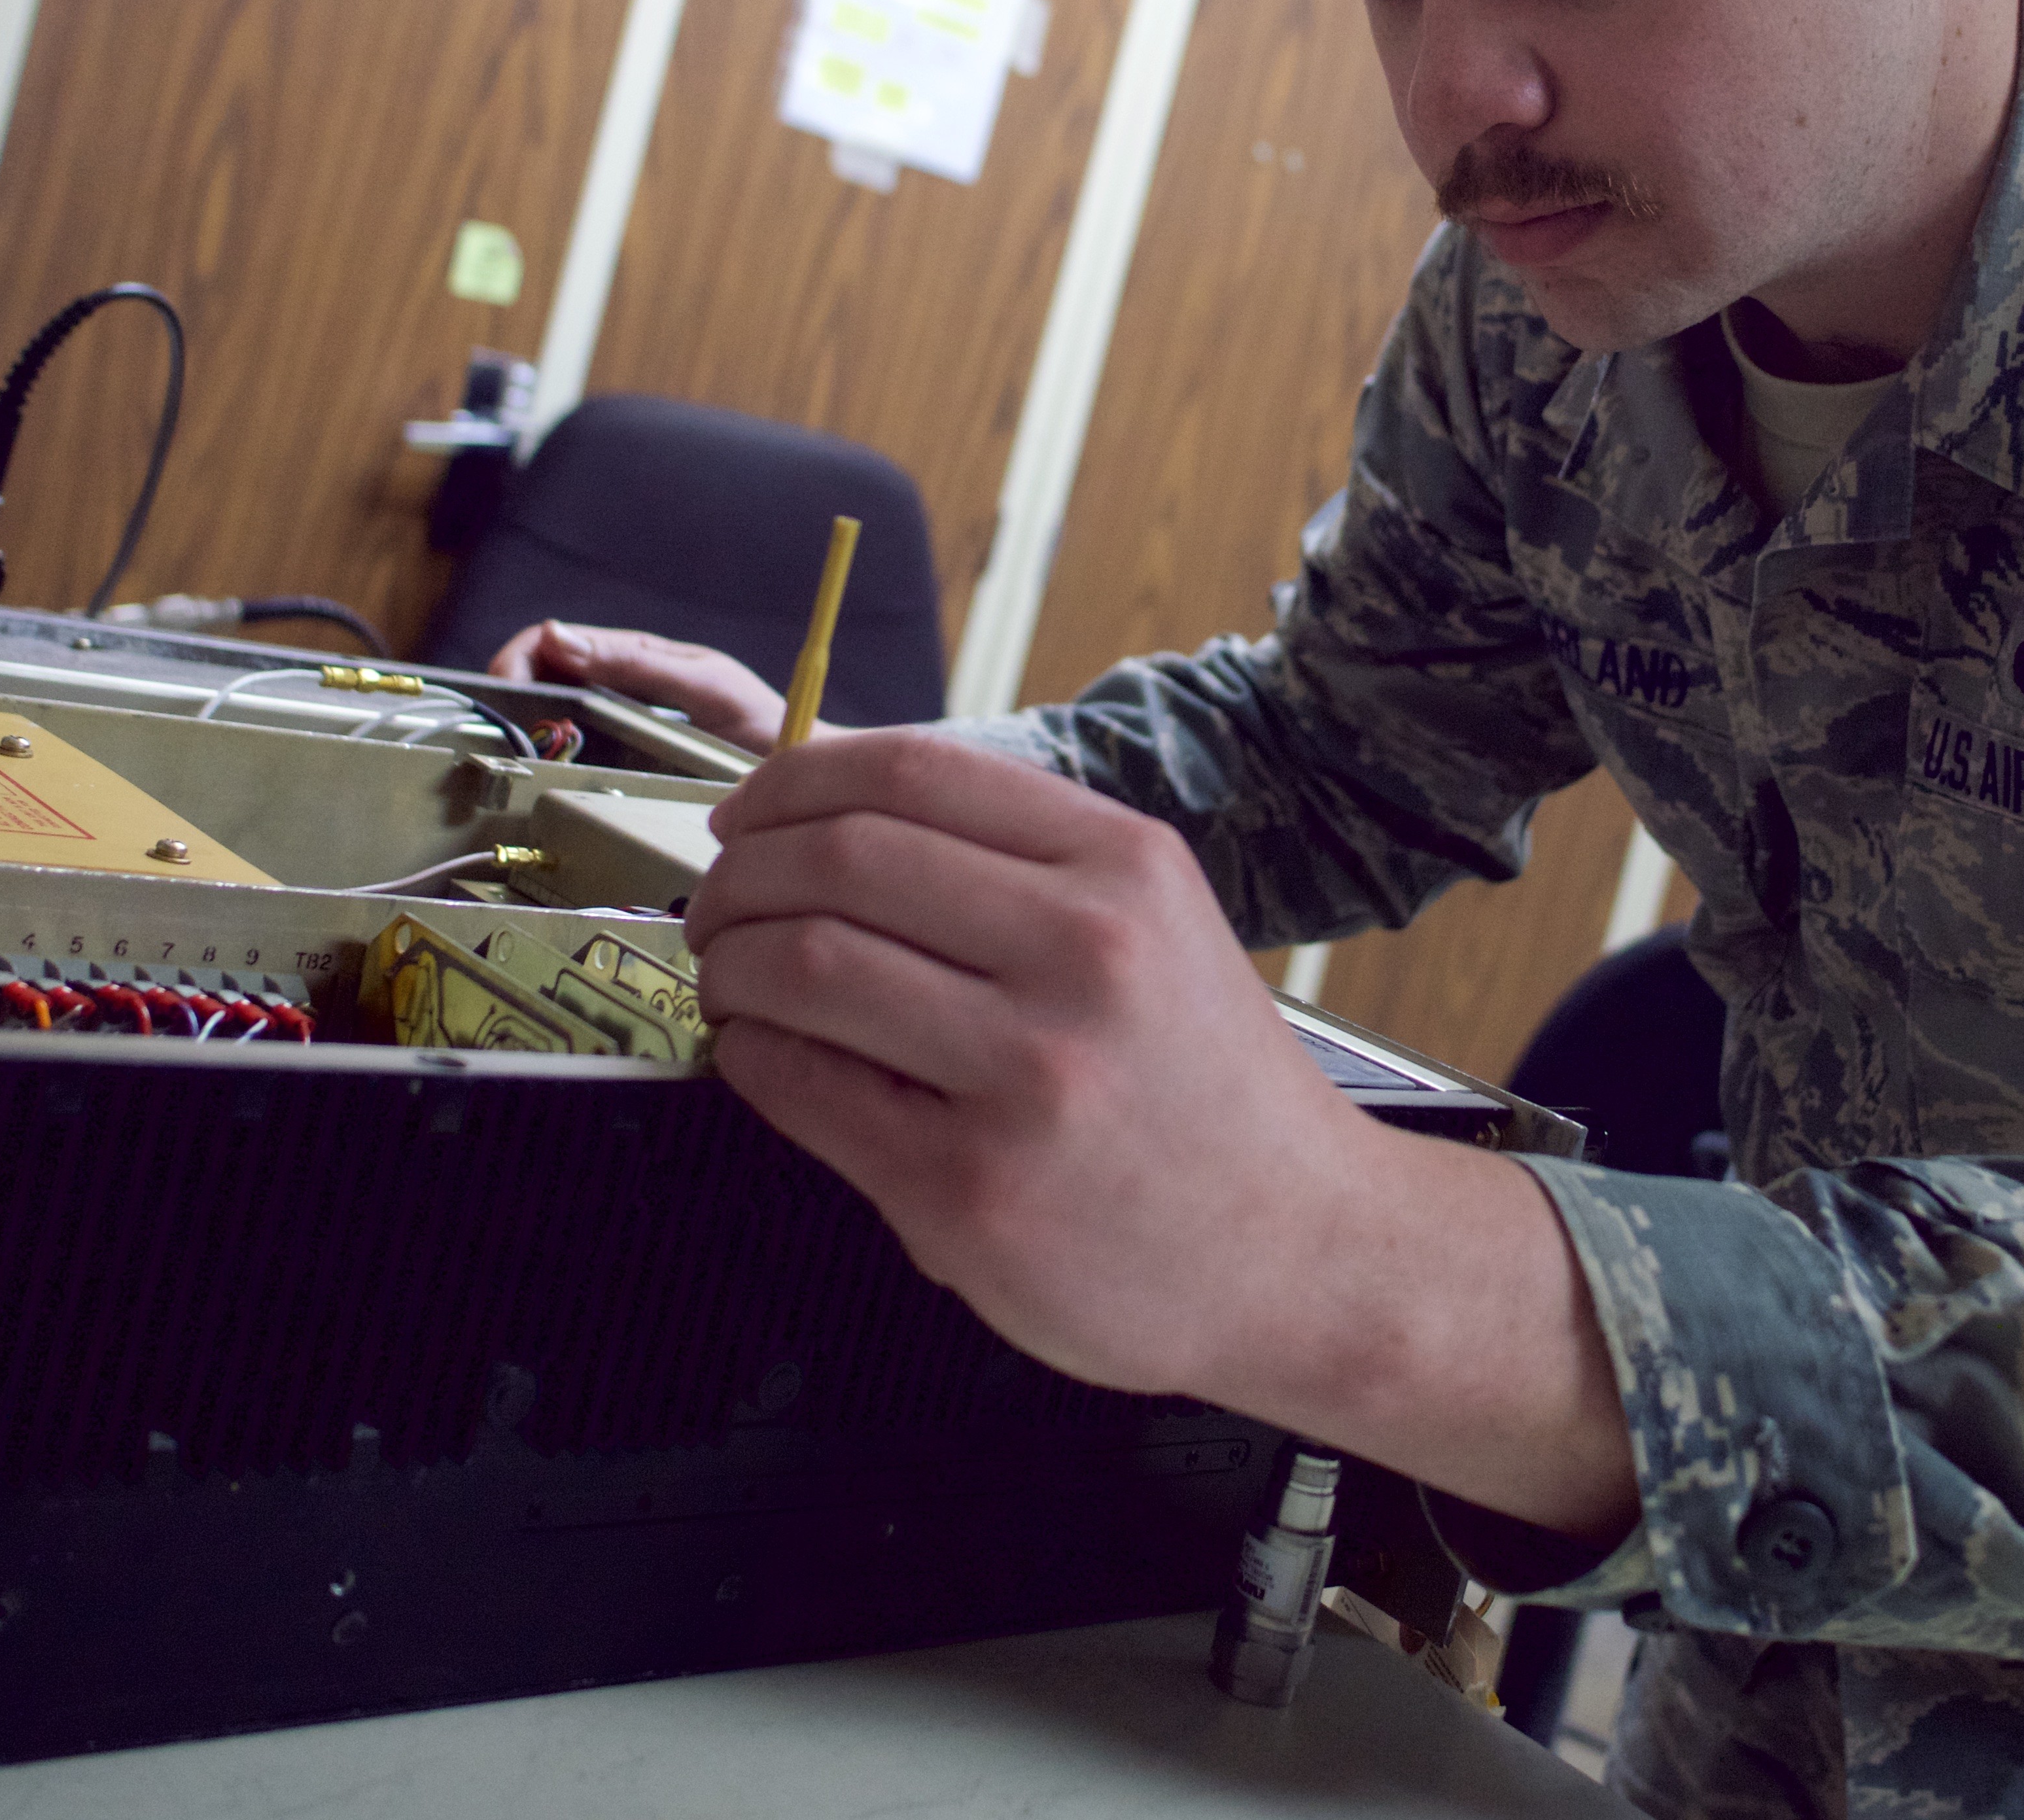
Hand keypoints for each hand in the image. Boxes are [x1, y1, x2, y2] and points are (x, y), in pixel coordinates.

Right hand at [482, 620, 798, 752]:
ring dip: (525, 732)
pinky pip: (573, 760)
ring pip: (550, 721)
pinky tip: (547, 780)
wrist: (800, 774)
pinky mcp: (624, 769)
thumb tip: (558, 637)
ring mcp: (620, 730)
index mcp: (635, 658)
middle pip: (542, 681)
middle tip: (498, 731)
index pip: (554, 642)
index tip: (501, 687)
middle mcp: (620, 690)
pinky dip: (551, 763)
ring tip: (515, 756)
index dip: (518, 657)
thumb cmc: (762, 722)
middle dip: (510, 696)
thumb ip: (640, 663)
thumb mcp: (706, 685)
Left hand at [679, 731, 1635, 1538]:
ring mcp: (1029, 1076)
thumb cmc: (1208, 1093)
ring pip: (806, 963)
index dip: (793, 782)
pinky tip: (760, 1054)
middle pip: (841, 857)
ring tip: (731, 977)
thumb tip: (831, 822)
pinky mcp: (971, 1189)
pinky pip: (804, 1088)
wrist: (1307, 1253)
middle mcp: (1083, 955)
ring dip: (732, 961)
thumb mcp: (1157, 929)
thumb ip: (1022, 869)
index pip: (911, 771)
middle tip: (717, 903)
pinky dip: (750, 1055)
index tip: (749, 815)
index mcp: (1125, 869)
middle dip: (741, 872)